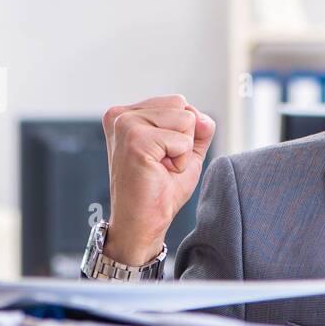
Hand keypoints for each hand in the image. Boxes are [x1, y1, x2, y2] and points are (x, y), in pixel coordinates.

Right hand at [101, 94, 215, 264]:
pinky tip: (160, 173)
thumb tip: (203, 117)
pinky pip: (183, 140)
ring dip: (182, 150)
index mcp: (127, 114)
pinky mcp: (135, 140)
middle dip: (184, 138)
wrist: (142, 223)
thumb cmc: (159, 190)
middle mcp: (121, 114)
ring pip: (185, 119)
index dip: (182, 133)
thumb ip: (198, 129)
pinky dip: (180, 161)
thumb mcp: (186, 152)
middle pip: (182, 105)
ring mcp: (126, 125)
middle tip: (162, 164)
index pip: (178, 102)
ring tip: (160, 168)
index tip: (161, 156)